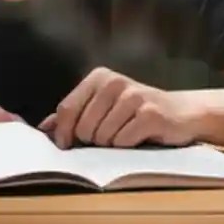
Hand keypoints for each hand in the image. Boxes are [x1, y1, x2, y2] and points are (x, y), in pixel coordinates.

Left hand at [38, 67, 199, 148]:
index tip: (67, 146)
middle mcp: (115, 82)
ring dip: (112, 145)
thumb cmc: (135, 113)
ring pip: (102, 137)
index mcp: (98, 77)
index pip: (67, 109)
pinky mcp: (150, 114)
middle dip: (92, 140)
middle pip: (83, 127)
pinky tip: (139, 138)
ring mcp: (134, 96)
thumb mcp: (102, 107)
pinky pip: (123, 141)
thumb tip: (43, 128)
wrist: (181, 113)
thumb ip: (73, 115)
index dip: (63, 133)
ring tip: (126, 135)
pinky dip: (128, 147)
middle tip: (109, 136)